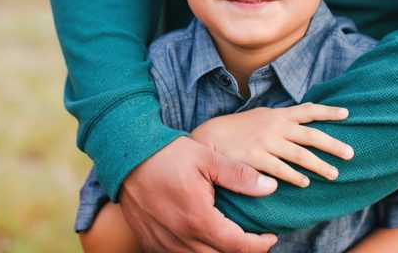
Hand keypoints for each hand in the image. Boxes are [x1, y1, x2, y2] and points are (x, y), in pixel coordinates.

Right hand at [119, 136, 278, 252]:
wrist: (127, 156)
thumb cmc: (168, 155)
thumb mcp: (207, 159)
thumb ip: (240, 175)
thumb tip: (270, 187)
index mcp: (198, 219)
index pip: (238, 246)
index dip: (259, 245)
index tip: (270, 236)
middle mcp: (180, 238)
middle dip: (242, 252)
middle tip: (255, 239)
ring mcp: (163, 243)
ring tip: (232, 239)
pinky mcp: (150, 242)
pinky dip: (196, 252)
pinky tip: (205, 240)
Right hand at [191, 103, 353, 187]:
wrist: (210, 137)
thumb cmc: (238, 128)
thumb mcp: (262, 116)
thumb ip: (282, 118)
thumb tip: (303, 117)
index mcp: (278, 115)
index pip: (308, 111)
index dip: (328, 112)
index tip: (347, 114)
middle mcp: (275, 127)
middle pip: (311, 135)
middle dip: (333, 144)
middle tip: (350, 153)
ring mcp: (266, 143)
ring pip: (300, 155)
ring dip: (319, 165)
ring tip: (334, 174)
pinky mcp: (256, 159)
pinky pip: (280, 169)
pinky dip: (294, 177)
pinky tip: (305, 183)